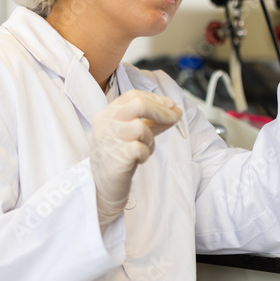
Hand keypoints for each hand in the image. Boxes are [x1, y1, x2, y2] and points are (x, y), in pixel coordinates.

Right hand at [90, 90, 181, 228]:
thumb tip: (175, 111)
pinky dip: (146, 153)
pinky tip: (139, 159)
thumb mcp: (134, 133)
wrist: (103, 184)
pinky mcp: (116, 157)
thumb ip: (151, 121)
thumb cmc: (119, 155)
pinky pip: (140, 148)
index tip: (171, 105)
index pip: (133, 96)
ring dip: (150, 138)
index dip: (155, 98)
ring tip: (145, 148)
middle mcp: (106, 123)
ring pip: (140, 127)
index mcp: (108, 113)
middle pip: (138, 105)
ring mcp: (109, 139)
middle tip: (176, 117)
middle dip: (162, 110)